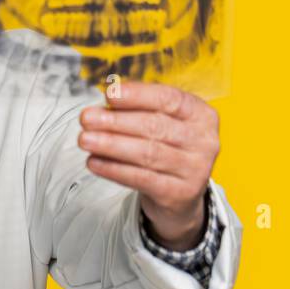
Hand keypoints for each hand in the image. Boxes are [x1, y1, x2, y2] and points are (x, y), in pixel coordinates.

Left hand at [77, 80, 219, 250]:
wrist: (181, 194)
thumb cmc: (167, 149)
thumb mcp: (163, 124)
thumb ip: (139, 111)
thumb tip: (103, 106)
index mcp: (201, 114)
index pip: (169, 99)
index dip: (137, 95)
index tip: (110, 94)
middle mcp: (204, 140)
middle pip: (155, 126)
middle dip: (116, 121)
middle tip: (87, 118)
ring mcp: (195, 169)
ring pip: (147, 153)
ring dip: (111, 145)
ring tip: (86, 139)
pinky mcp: (180, 193)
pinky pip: (142, 178)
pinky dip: (114, 169)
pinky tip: (94, 162)